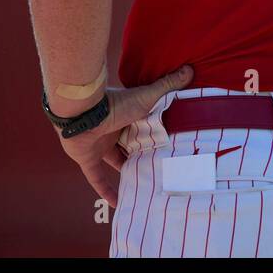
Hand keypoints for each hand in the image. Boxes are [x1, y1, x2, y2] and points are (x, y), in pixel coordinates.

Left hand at [53, 65, 193, 206]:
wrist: (82, 112)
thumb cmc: (115, 103)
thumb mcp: (146, 96)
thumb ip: (167, 85)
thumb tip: (190, 69)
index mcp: (126, 116)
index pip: (143, 128)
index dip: (154, 137)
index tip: (169, 146)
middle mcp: (113, 130)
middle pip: (130, 146)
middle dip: (142, 156)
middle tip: (160, 169)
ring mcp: (99, 145)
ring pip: (115, 162)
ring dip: (127, 173)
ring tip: (145, 186)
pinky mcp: (87, 160)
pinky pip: (97, 178)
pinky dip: (106, 190)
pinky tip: (118, 203)